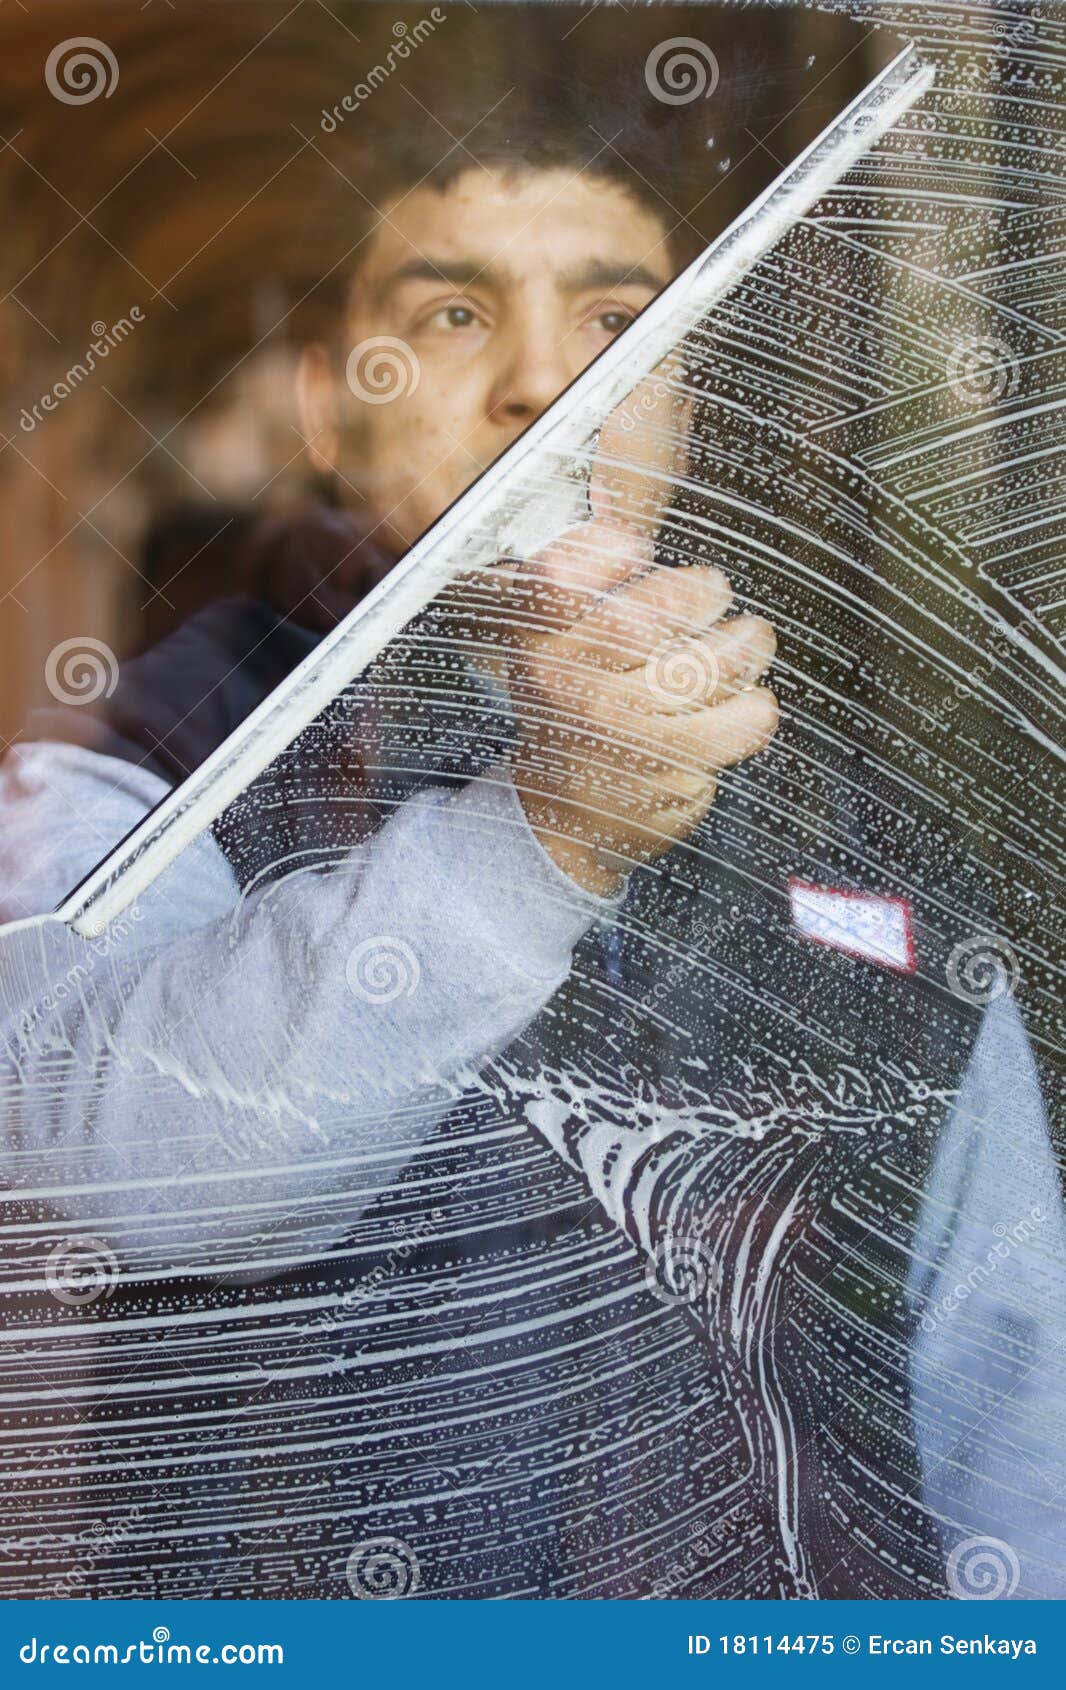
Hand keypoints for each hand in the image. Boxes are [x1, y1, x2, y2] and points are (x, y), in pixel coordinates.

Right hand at [503, 520, 777, 893]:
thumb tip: (621, 503)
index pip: (555, 581)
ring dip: (746, 644)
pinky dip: (756, 706)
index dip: (602, 550)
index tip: (636, 548)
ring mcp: (620, 733)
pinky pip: (742, 719)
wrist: (562, 819)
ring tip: (750, 640)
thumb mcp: (548, 647)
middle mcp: (567, 688)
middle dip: (701, 594)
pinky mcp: (669, 771)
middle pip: (650, 614)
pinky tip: (745, 703)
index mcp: (533, 647)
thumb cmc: (569, 711)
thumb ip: (577, 580)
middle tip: (714, 595)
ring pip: (710, 663)